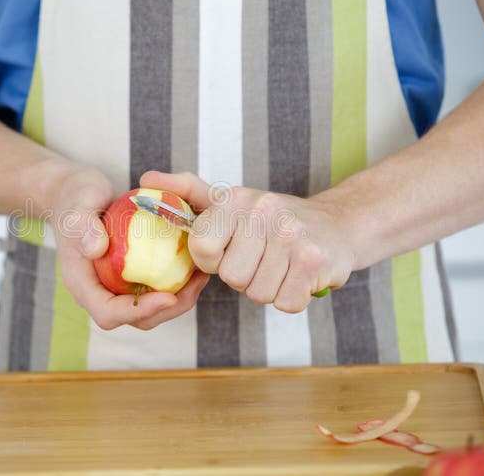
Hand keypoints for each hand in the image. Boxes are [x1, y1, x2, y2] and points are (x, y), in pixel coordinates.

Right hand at [47, 164, 208, 330]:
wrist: (74, 193)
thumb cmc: (74, 197)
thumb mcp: (77, 204)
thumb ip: (82, 225)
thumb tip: (96, 249)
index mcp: (82, 283)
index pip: (108, 313)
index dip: (138, 312)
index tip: (168, 297)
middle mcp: (98, 291)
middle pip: (134, 318)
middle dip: (167, 309)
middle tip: (195, 285)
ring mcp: (114, 286)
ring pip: (148, 308)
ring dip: (177, 299)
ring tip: (201, 277)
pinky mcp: (128, 276)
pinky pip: (153, 288)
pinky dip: (175, 283)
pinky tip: (194, 265)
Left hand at [140, 171, 357, 313]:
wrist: (338, 224)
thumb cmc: (273, 220)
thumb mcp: (230, 200)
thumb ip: (186, 192)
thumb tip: (145, 180)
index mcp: (236, 199)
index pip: (202, 249)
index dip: (214, 260)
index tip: (231, 250)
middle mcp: (264, 212)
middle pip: (231, 276)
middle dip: (244, 276)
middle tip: (262, 258)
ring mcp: (292, 236)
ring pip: (257, 293)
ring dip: (268, 287)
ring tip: (281, 265)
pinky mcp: (315, 261)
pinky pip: (284, 303)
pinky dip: (290, 297)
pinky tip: (298, 275)